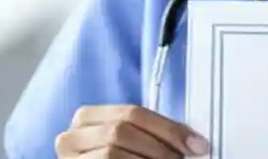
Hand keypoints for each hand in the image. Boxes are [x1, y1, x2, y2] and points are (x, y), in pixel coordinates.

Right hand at [55, 104, 209, 157]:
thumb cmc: (113, 158)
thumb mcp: (130, 143)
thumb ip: (150, 135)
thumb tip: (193, 142)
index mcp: (87, 117)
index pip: (132, 113)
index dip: (168, 128)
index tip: (197, 144)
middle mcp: (71, 136)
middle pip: (122, 131)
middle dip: (159, 147)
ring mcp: (70, 158)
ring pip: (112, 153)